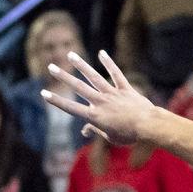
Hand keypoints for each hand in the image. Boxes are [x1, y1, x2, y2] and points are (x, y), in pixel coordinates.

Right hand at [43, 50, 158, 147]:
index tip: (44, 93)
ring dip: (81, 65)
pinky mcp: (125, 89)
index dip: (57, 101)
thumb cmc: (130, 136)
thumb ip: (97, 131)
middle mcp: (100, 102)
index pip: (71, 108)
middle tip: (51, 67)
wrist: (149, 126)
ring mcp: (112, 94)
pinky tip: (101, 53)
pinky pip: (116, 74)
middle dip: (63, 77)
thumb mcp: (110, 138)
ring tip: (71, 55)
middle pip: (79, 88)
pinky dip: (109, 64)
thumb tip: (85, 130)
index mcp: (95, 117)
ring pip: (94, 77)